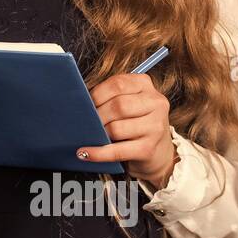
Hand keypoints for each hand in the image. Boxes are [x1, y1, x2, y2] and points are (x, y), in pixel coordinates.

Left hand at [78, 73, 177, 189]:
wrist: (159, 152)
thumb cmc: (134, 122)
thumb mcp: (127, 102)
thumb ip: (109, 97)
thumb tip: (79, 104)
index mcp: (145, 85)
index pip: (118, 84)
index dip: (97, 94)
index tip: (86, 103)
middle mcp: (156, 103)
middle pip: (118, 106)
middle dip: (98, 115)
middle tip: (87, 122)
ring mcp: (155, 127)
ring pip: (116, 128)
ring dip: (99, 133)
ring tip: (93, 135)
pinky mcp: (149, 149)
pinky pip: (117, 151)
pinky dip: (98, 153)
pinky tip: (85, 153)